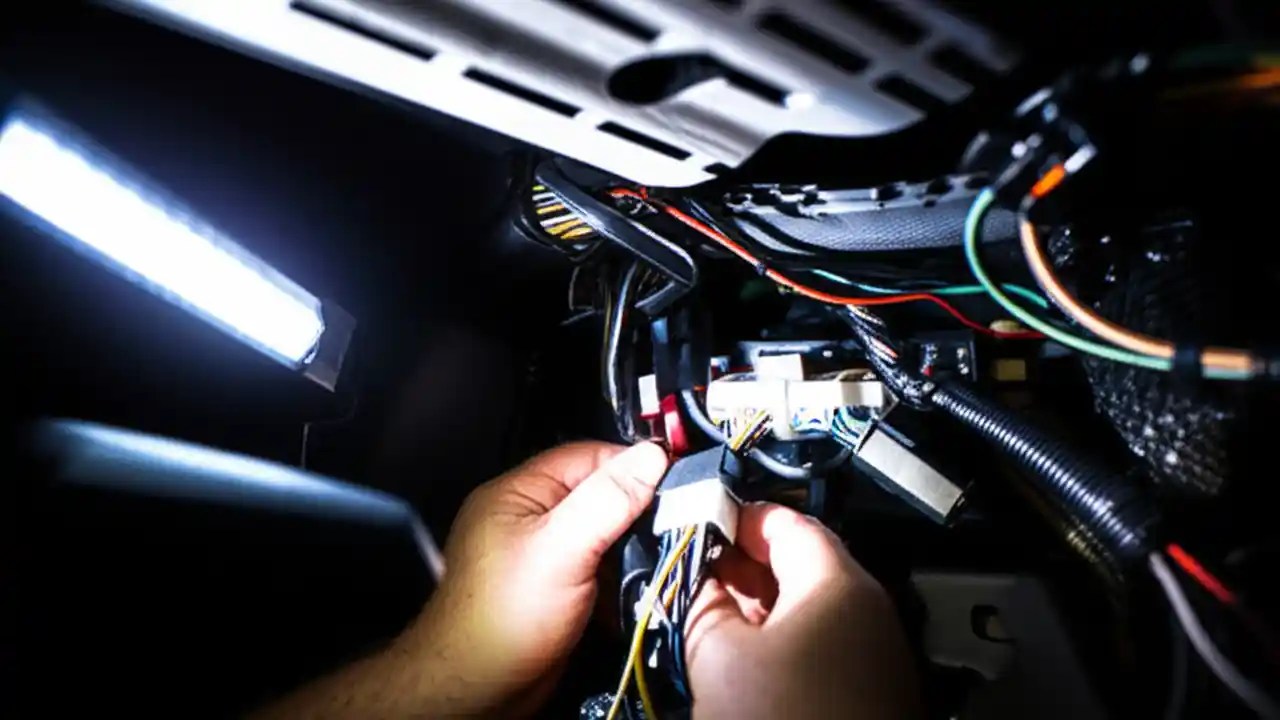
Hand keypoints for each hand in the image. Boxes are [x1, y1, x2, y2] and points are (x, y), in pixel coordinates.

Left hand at [411, 441, 668, 716]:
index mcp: (517, 493)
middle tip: (676, 526)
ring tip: (660, 561)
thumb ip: (607, 500)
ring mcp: (541, 556)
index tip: (675, 482)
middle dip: (636, 511)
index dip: (632, 466)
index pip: (586, 457)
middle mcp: (527, 518)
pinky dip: (620, 578)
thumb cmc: (504, 619)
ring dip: (631, 549)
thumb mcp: (561, 548)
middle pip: (597, 495)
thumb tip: (650, 456)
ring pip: (602, 536)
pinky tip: (638, 590)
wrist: (478, 691)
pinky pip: (598, 570)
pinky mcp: (554, 590)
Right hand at [685, 503, 920, 719]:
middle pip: (798, 559)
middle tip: (692, 572)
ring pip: (807, 605)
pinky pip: (821, 643)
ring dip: (757, 605)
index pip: (783, 519)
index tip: (695, 522)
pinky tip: (742, 661)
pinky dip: (781, 639)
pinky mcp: (868, 688)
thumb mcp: (718, 655)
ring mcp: (873, 650)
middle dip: (740, 564)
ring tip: (707, 617)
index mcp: (838, 581)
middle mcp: (867, 606)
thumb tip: (692, 574)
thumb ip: (700, 600)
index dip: (732, 517)